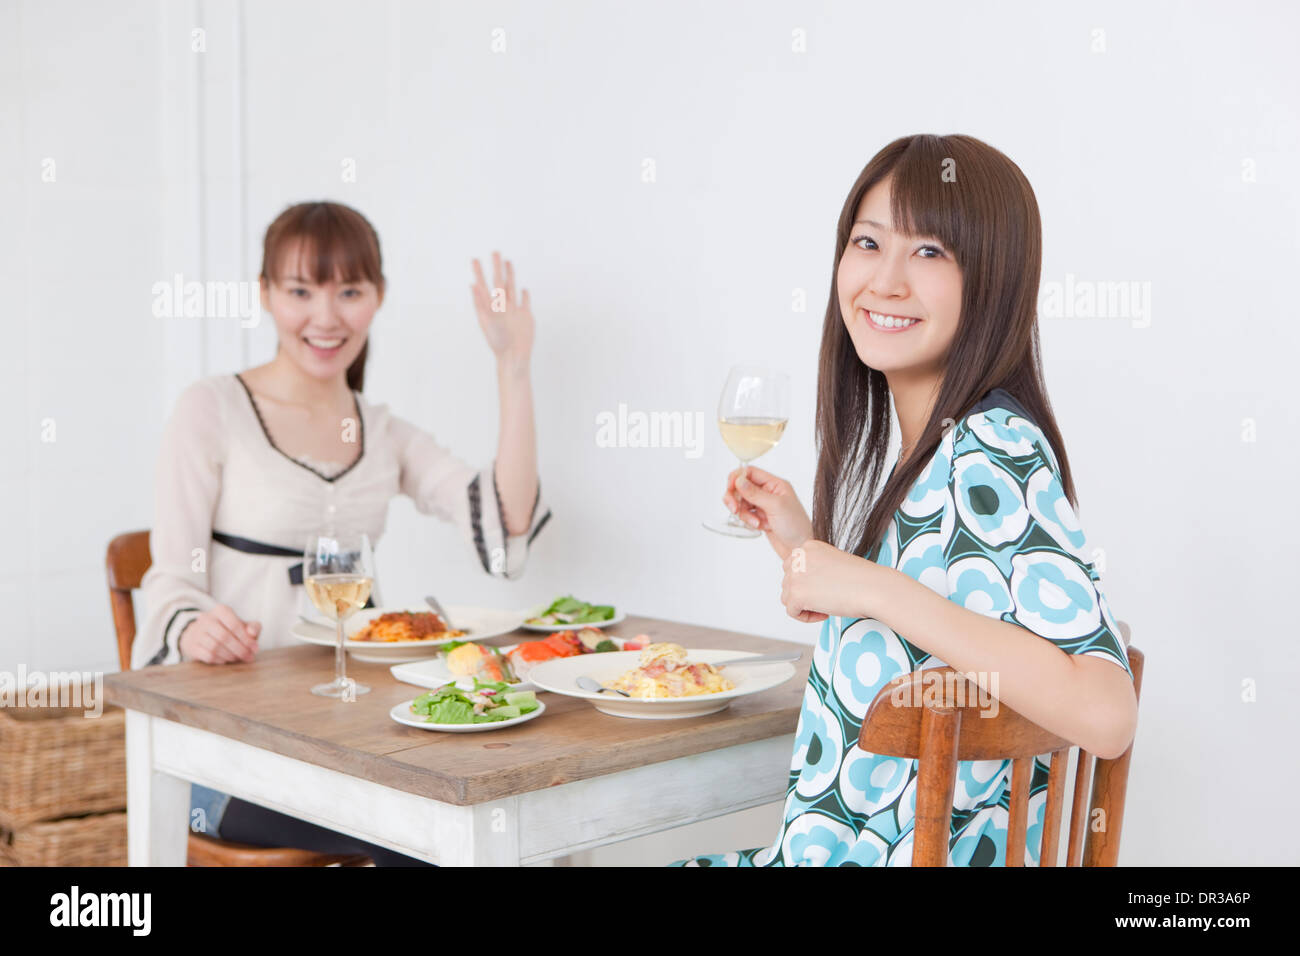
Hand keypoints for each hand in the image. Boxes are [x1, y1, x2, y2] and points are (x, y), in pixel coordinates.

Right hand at [177, 605, 259, 663]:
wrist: (200, 633)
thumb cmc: (227, 629)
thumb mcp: (243, 625)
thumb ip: (253, 627)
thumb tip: (253, 634)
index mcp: (221, 610)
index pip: (234, 625)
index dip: (246, 639)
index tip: (255, 649)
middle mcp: (207, 619)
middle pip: (225, 637)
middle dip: (240, 649)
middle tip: (249, 657)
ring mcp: (197, 632)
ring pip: (215, 647)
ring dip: (230, 655)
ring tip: (238, 658)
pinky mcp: (192, 646)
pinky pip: (207, 655)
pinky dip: (219, 660)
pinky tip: (226, 660)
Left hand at [470, 251, 533, 368]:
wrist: (514, 356)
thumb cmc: (499, 341)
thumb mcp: (489, 320)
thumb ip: (482, 302)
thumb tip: (473, 285)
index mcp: (490, 307)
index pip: (483, 285)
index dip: (479, 273)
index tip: (475, 260)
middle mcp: (501, 307)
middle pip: (498, 283)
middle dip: (496, 268)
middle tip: (495, 252)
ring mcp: (513, 311)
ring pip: (511, 289)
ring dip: (510, 275)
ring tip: (508, 262)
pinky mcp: (525, 317)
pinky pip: (524, 303)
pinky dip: (524, 296)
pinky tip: (524, 289)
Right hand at [724, 464, 813, 560]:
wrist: (799, 548)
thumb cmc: (796, 526)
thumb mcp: (776, 506)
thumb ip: (755, 493)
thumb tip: (738, 480)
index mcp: (775, 484)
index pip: (750, 472)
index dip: (737, 478)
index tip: (730, 488)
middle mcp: (768, 492)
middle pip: (741, 486)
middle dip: (735, 497)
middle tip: (734, 509)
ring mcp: (763, 504)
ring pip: (741, 501)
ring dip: (743, 513)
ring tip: (755, 523)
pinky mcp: (759, 516)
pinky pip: (744, 513)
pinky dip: (747, 520)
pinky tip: (759, 526)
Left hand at [780, 539, 879, 623]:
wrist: (874, 588)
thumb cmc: (861, 579)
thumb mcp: (832, 564)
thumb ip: (814, 569)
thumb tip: (802, 584)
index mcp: (809, 546)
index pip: (793, 567)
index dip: (807, 582)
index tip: (825, 587)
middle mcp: (799, 557)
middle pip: (787, 582)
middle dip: (803, 594)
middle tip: (825, 598)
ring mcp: (796, 575)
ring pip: (787, 597)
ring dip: (805, 605)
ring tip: (826, 605)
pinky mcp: (797, 594)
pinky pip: (792, 611)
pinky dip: (806, 617)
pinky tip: (824, 613)